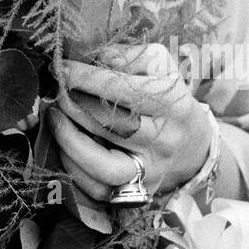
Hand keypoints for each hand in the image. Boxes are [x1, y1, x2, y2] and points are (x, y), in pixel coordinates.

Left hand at [49, 42, 211, 200]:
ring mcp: (151, 170)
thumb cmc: (168, 99)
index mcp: (174, 104)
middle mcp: (164, 140)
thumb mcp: (160, 68)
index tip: (62, 68)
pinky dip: (74, 169)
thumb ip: (130, 56)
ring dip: (70, 142)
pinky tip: (62, 147)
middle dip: (74, 106)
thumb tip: (97, 57)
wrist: (194, 148)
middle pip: (114, 126)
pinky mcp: (137, 192)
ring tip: (54, 118)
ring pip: (105, 166)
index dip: (88, 78)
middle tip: (56, 92)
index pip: (126, 90)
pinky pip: (99, 190)